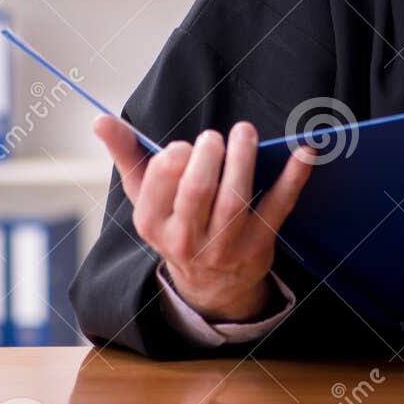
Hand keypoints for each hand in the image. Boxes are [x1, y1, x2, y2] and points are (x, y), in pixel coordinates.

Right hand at [94, 115, 316, 321]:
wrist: (210, 283)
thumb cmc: (174, 222)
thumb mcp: (145, 196)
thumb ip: (126, 154)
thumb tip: (99, 120)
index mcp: (152, 224)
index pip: (159, 189)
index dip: (172, 162)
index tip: (183, 147)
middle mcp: (186, 239)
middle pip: (197, 192)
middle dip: (207, 158)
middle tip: (215, 136)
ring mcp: (225, 244)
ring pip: (235, 200)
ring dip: (243, 160)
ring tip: (244, 132)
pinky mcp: (260, 243)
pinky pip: (278, 207)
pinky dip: (294, 177)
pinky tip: (305, 151)